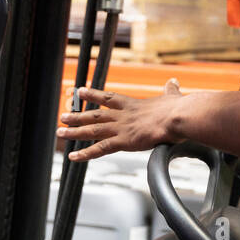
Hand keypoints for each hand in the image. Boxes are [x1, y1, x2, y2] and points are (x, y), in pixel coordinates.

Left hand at [56, 78, 184, 162]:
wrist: (179, 116)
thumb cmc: (179, 109)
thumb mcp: (173, 96)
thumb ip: (171, 90)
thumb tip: (174, 82)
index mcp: (134, 105)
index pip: (109, 97)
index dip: (93, 95)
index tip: (79, 91)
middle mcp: (123, 115)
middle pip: (95, 114)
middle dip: (78, 115)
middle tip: (63, 115)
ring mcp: (122, 128)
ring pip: (92, 129)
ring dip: (74, 131)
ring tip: (60, 132)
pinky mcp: (124, 141)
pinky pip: (100, 149)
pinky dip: (85, 153)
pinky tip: (72, 157)